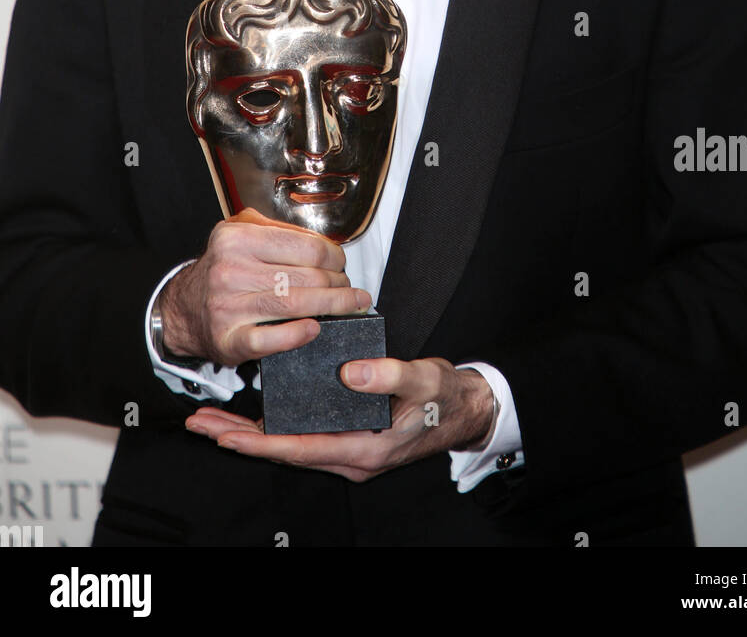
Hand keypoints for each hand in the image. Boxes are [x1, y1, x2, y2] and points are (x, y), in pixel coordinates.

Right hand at [158, 207, 370, 365]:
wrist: (184, 308)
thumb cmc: (222, 270)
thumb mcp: (240, 233)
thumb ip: (278, 231)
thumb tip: (324, 245)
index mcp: (237, 238)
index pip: (305, 246)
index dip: (334, 257)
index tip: (343, 265)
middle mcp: (230, 270)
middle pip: (305, 276)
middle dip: (338, 284)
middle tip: (351, 289)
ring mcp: (228, 306)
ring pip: (295, 304)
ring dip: (332, 306)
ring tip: (351, 305)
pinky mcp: (228, 339)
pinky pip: (270, 339)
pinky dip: (296, 335)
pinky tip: (315, 328)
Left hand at [185, 358, 495, 481]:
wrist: (463, 409)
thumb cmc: (444, 398)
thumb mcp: (423, 379)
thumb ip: (390, 374)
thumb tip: (353, 371)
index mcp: (365, 448)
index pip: (300, 449)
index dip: (260, 444)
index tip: (226, 436)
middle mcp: (350, 455)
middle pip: (284, 451)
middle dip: (241, 440)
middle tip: (202, 425)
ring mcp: (348, 449)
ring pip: (290, 445)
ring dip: (252, 435)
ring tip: (215, 422)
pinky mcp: (348, 437)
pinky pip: (303, 437)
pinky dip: (275, 429)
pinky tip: (258, 419)